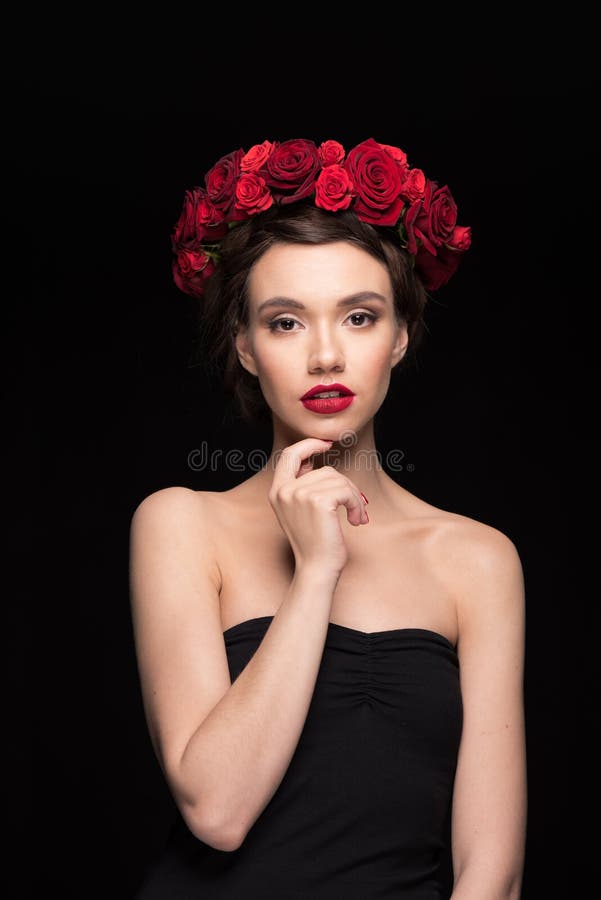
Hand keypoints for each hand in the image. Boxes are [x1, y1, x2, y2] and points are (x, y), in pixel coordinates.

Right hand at [268, 438, 368, 576]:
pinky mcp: (319, 501)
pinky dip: (357, 504)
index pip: (290, 455)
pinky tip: (356, 520)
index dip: (309, 445)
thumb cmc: (314, 543)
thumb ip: (302, 486)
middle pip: (326, 470)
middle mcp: (285, 491)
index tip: (326, 444)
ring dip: (354, 498)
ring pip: (339, 480)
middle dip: (345, 487)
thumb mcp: (300, 511)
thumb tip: (316, 462)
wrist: (316, 568)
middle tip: (354, 507)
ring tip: (356, 516)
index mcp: (277, 491)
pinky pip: (346, 491)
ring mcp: (300, 494)